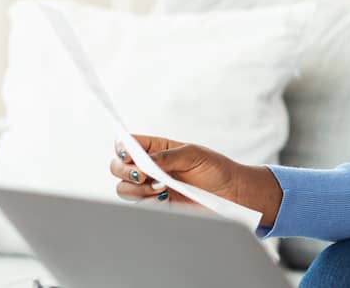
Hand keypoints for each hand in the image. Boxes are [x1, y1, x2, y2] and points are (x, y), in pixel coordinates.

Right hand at [109, 136, 282, 227]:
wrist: (231, 194)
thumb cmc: (215, 169)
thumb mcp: (193, 155)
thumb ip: (167, 157)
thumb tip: (144, 162)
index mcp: (157, 148)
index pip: (128, 144)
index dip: (122, 148)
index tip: (128, 154)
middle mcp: (150, 167)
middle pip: (117, 166)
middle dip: (125, 171)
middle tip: (144, 176)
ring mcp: (151, 187)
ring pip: (123, 188)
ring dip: (136, 188)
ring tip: (162, 187)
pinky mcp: (157, 205)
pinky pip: (138, 205)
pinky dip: (146, 201)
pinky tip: (164, 197)